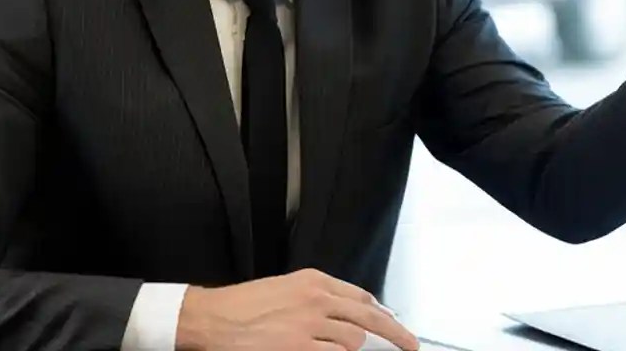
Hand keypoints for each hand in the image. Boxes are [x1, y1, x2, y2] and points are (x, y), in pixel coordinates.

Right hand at [176, 268, 418, 350]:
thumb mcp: (287, 289)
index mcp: (315, 282)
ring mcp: (310, 325)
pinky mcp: (298, 347)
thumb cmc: (245, 305)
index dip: (383, 312)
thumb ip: (320, 298)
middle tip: (410, 344)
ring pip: (354, 339)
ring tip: (337, 349)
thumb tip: (351, 311)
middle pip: (371, 316)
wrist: (214, 318)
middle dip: (396, 333)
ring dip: (353, 348)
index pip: (362, 296)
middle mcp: (317, 299)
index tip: (395, 323)